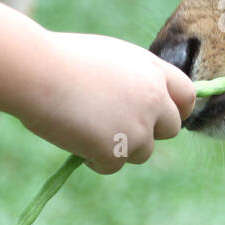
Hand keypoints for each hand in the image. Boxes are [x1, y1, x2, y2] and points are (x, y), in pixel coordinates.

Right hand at [17, 32, 195, 171]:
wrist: (37, 72)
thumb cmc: (60, 59)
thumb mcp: (108, 59)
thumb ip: (130, 80)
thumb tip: (135, 103)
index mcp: (151, 69)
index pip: (186, 94)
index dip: (177, 109)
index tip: (162, 118)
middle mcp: (153, 98)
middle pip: (171, 129)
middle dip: (148, 133)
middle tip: (118, 130)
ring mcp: (137, 127)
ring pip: (142, 152)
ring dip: (119, 147)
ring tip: (86, 128)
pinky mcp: (116, 150)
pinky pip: (111, 166)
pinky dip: (94, 159)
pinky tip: (74, 139)